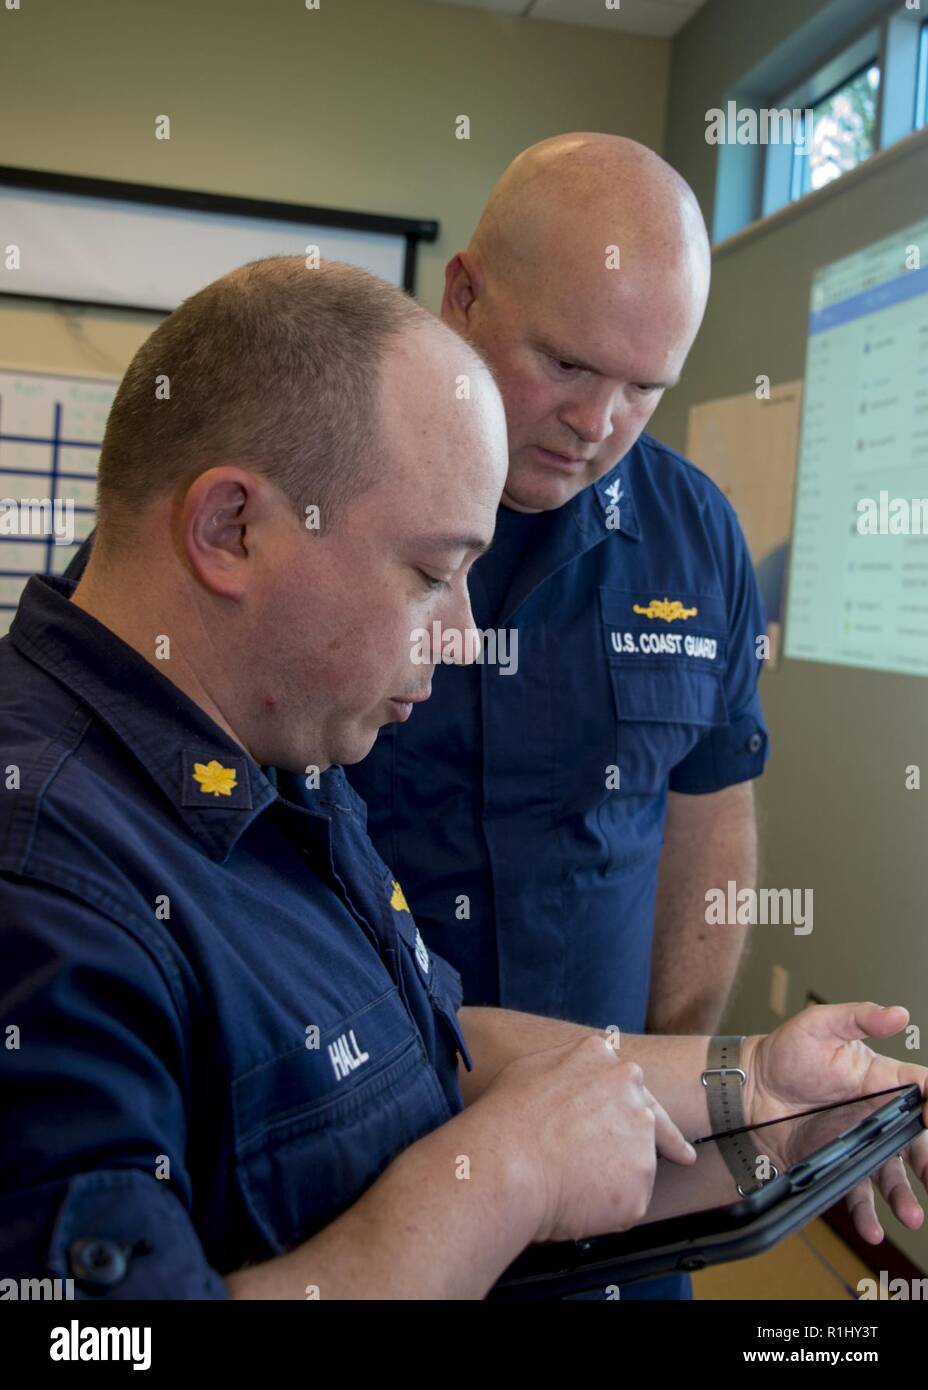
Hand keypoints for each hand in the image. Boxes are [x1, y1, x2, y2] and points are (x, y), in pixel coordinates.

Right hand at [482, 1034, 695, 1243]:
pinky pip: (627, 1203)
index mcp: (602, 1060)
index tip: (668, 1127)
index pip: (632, 1084)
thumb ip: (565, 1073)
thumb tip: (569, 1085)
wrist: (506, 1163)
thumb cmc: (506, 1119)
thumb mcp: (532, 1069)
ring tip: (566, 1181)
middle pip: (645, 1123)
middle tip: (638, 1164)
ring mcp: (640, 1137)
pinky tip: (574, 1202)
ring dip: (612, 1178)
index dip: (637, 1109)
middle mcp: (631, 1092)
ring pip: (635, 1166)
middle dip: (633, 1144)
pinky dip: (606, 1210)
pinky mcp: (641, 1182)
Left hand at [744, 1002, 927, 1241]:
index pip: (924, 1091)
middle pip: (916, 1142)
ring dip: (904, 1197)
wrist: (748, 1088)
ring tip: (911, 1216)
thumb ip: (859, 1018)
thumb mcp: (819, 1025)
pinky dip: (867, 1214)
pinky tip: (871, 1229)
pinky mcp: (837, 1165)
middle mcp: (876, 1115)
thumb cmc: (784, 1052)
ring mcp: (859, 1143)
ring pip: (892, 1174)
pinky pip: (857, 1193)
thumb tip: (898, 1013)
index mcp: (881, 1079)